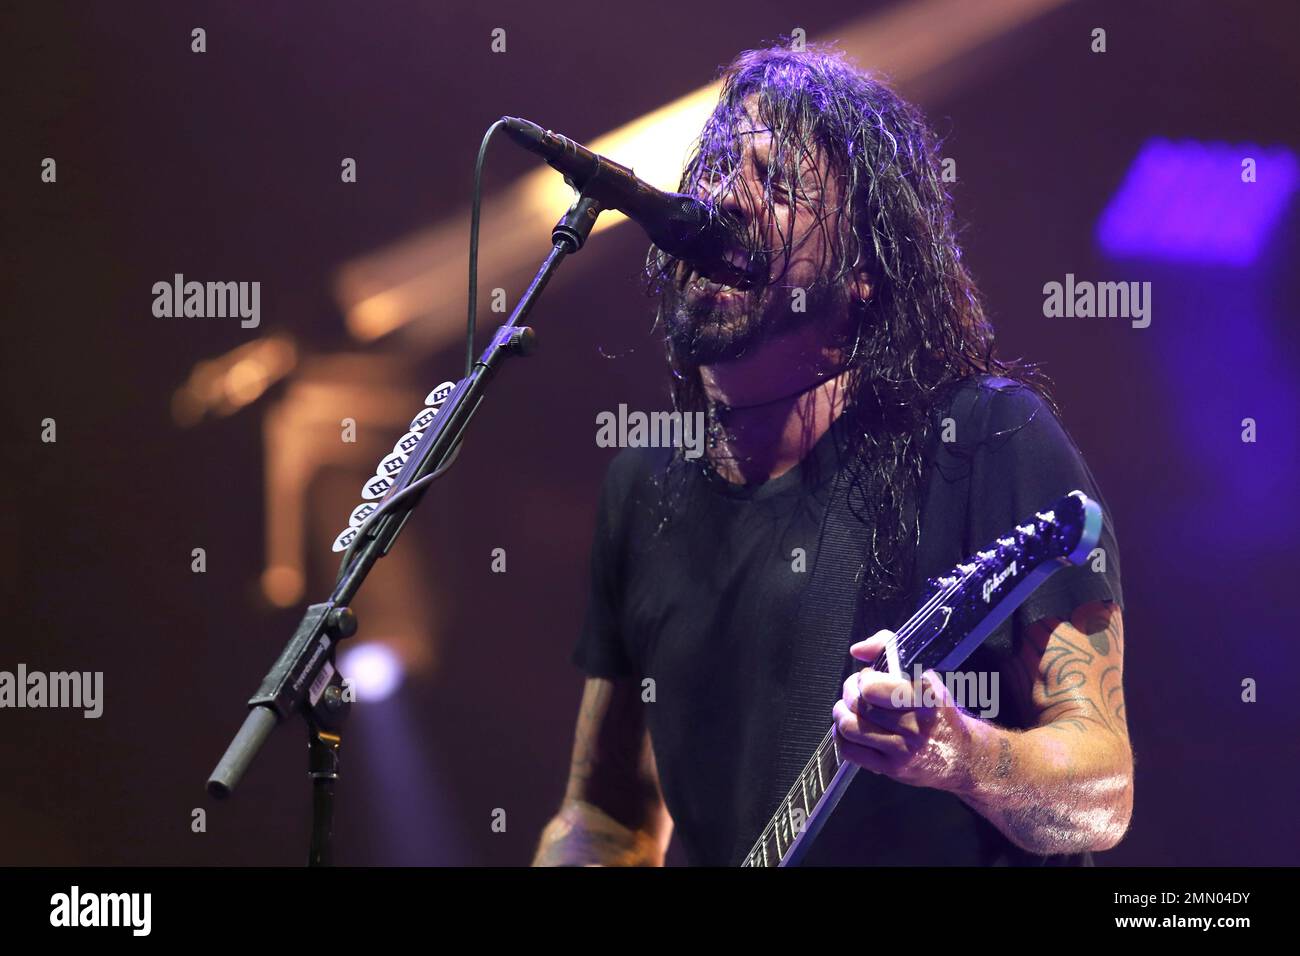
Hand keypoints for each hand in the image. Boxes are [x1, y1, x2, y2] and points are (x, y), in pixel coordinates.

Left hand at [831, 630, 981, 793]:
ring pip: (850, 728)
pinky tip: (850, 731)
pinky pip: (851, 752)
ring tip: (848, 710)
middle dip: (849, 693)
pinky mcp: (893, 768)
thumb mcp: (924, 674)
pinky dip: (842, 739)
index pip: (872, 687)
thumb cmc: (938, 711)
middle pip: (859, 705)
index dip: (863, 680)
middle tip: (855, 692)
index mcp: (925, 696)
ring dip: (841, 715)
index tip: (868, 679)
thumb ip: (889, 648)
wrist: (962, 755)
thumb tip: (858, 650)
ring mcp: (904, 749)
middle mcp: (916, 723)